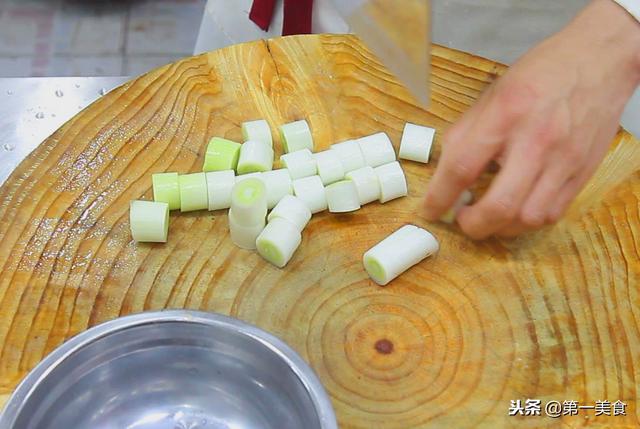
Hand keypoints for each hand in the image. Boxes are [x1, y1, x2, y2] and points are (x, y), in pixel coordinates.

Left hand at [422, 0, 639, 238]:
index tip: (429, 210)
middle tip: (461, 219)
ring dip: (501, 227)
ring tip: (488, 215)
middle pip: (500, 205)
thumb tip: (444, 171)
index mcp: (505, 114)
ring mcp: (563, 161)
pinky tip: (516, 208)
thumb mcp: (493, 94)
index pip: (462, 167)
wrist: (599, 61)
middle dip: (472, 225)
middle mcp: (536, 141)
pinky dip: (527, 220)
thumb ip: (466, 133)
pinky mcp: (582, 173)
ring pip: (528, 219)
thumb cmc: (542, 74)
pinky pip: (552, 214)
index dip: (439, 197)